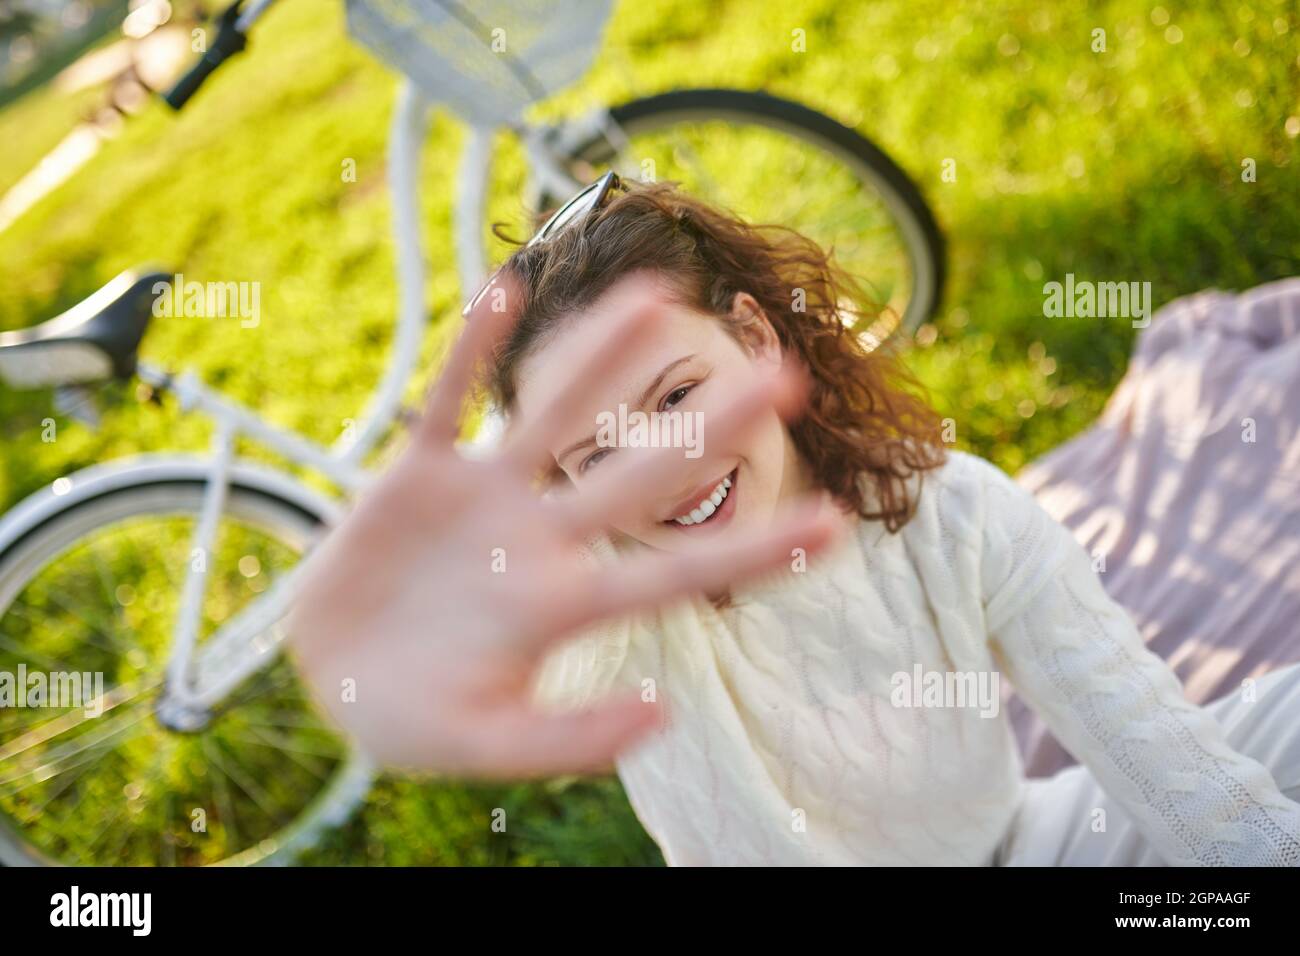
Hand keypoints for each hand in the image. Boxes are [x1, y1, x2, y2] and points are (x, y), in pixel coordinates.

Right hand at [287, 273, 841, 777]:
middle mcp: (539, 537)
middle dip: (709, 426)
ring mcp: (483, 496)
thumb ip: (563, 740)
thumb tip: (662, 713)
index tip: (834, 521)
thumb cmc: (406, 717)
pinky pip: (445, 405)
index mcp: (561, 603)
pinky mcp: (418, 474)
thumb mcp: (478, 743)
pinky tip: (502, 292)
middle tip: (787, 374)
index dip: (750, 550)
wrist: (331, 672)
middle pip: (639, 474)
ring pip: (553, 415)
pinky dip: (466, 355)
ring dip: (601, 356)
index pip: (672, 573)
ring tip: (661, 294)